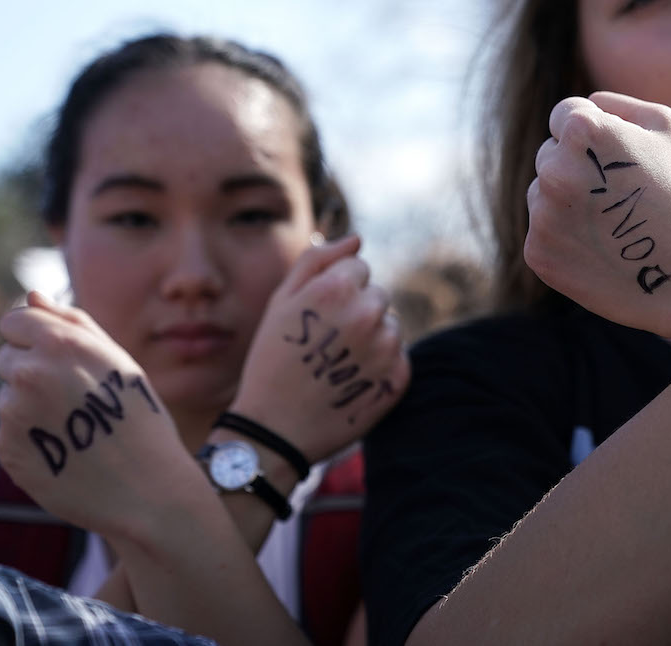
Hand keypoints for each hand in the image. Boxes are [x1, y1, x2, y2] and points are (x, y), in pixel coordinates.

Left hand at [0, 292, 193, 538]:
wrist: (147, 489)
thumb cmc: (141, 419)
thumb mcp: (118, 361)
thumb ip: (73, 323)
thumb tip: (32, 295)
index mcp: (60, 343)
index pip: (14, 320)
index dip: (36, 337)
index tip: (59, 358)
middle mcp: (30, 374)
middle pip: (8, 358)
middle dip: (33, 371)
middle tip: (76, 399)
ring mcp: (14, 414)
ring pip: (9, 398)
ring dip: (32, 407)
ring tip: (76, 429)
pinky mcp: (8, 450)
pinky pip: (10, 433)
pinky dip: (32, 440)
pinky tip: (66, 450)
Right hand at [230, 235, 408, 463]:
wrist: (276, 429)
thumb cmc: (272, 360)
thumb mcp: (281, 303)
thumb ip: (318, 261)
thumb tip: (357, 240)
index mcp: (337, 288)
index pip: (358, 268)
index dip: (335, 292)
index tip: (317, 318)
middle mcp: (368, 313)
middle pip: (378, 295)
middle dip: (356, 311)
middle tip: (326, 344)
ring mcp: (386, 347)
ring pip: (390, 325)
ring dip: (371, 338)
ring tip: (338, 364)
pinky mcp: (398, 377)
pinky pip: (398, 356)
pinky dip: (380, 365)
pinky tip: (352, 380)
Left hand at [525, 92, 670, 337]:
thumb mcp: (666, 129)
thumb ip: (619, 106)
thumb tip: (588, 104)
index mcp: (582, 130)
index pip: (563, 116)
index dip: (593, 135)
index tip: (616, 160)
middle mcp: (553, 169)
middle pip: (549, 155)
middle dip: (576, 168)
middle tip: (618, 196)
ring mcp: (542, 213)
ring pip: (541, 195)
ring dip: (566, 203)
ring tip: (609, 224)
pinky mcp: (537, 252)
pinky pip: (542, 233)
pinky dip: (564, 240)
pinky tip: (599, 249)